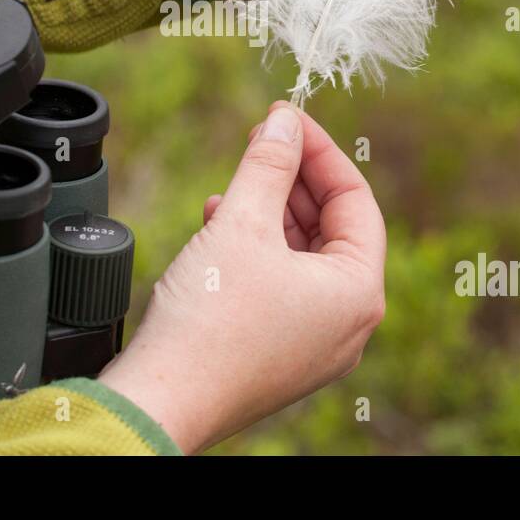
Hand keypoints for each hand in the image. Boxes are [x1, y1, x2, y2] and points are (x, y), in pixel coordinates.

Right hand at [98, 103, 385, 452]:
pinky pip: (281, 285)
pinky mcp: (278, 353)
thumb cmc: (208, 322)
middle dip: (293, 181)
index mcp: (358, 292)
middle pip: (332, 228)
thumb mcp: (242, 223)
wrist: (162, 399)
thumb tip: (284, 121)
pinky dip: (256, 249)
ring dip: (269, 212)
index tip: (286, 119)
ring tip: (234, 184)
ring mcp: (314, 343)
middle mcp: (347, 323)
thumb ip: (268, 164)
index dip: (319, 151)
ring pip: (302, 256)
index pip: (355, 200)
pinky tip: (219, 225)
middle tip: (260, 142)